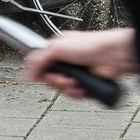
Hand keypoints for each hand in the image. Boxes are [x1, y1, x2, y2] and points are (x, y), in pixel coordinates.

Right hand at [21, 29, 137, 98]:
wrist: (114, 56)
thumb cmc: (91, 45)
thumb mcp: (57, 48)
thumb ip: (39, 61)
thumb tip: (26, 74)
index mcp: (58, 49)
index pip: (42, 66)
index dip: (41, 74)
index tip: (42, 76)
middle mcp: (67, 61)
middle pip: (51, 80)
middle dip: (56, 82)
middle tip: (63, 78)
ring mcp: (77, 72)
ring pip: (63, 89)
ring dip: (68, 88)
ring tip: (75, 82)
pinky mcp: (87, 83)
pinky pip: (76, 94)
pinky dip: (78, 93)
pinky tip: (82, 88)